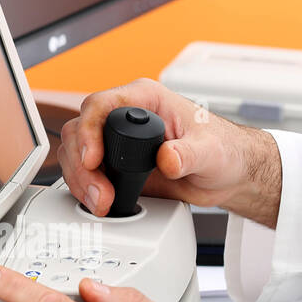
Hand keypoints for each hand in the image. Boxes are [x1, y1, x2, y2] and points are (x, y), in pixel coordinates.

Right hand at [59, 77, 281, 227]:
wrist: (226, 174)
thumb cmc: (223, 149)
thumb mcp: (211, 151)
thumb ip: (189, 154)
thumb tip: (167, 158)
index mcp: (145, 100)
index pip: (101, 104)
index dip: (90, 130)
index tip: (93, 159)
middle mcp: (124, 116)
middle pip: (80, 130)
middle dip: (82, 164)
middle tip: (100, 191)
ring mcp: (115, 141)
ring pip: (75, 151)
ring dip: (80, 179)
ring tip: (101, 201)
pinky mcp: (113, 164)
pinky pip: (83, 171)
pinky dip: (83, 188)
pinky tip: (97, 201)